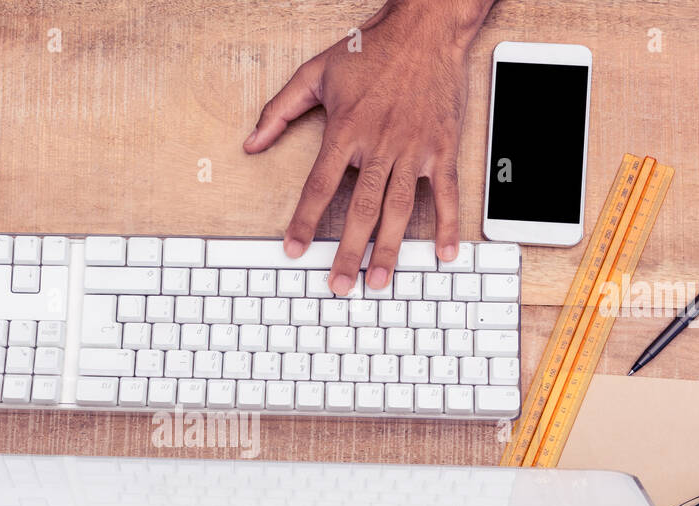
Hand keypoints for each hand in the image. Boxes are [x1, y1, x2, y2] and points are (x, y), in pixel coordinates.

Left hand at [243, 0, 491, 294]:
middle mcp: (380, 143)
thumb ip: (280, 110)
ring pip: (400, 208)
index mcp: (346, 130)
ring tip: (379, 280)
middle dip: (348, 251)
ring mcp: (415, 148)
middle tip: (339, 285)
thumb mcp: (315, 72)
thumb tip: (251, 143)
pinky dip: (447, 224)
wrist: (426, 27)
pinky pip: (447, 192)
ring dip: (389, 248)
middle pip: (361, 208)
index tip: (293, 250)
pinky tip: (443, 253)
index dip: (305, 221)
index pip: (320, 186)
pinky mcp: (443, 147)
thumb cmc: (371, 51)